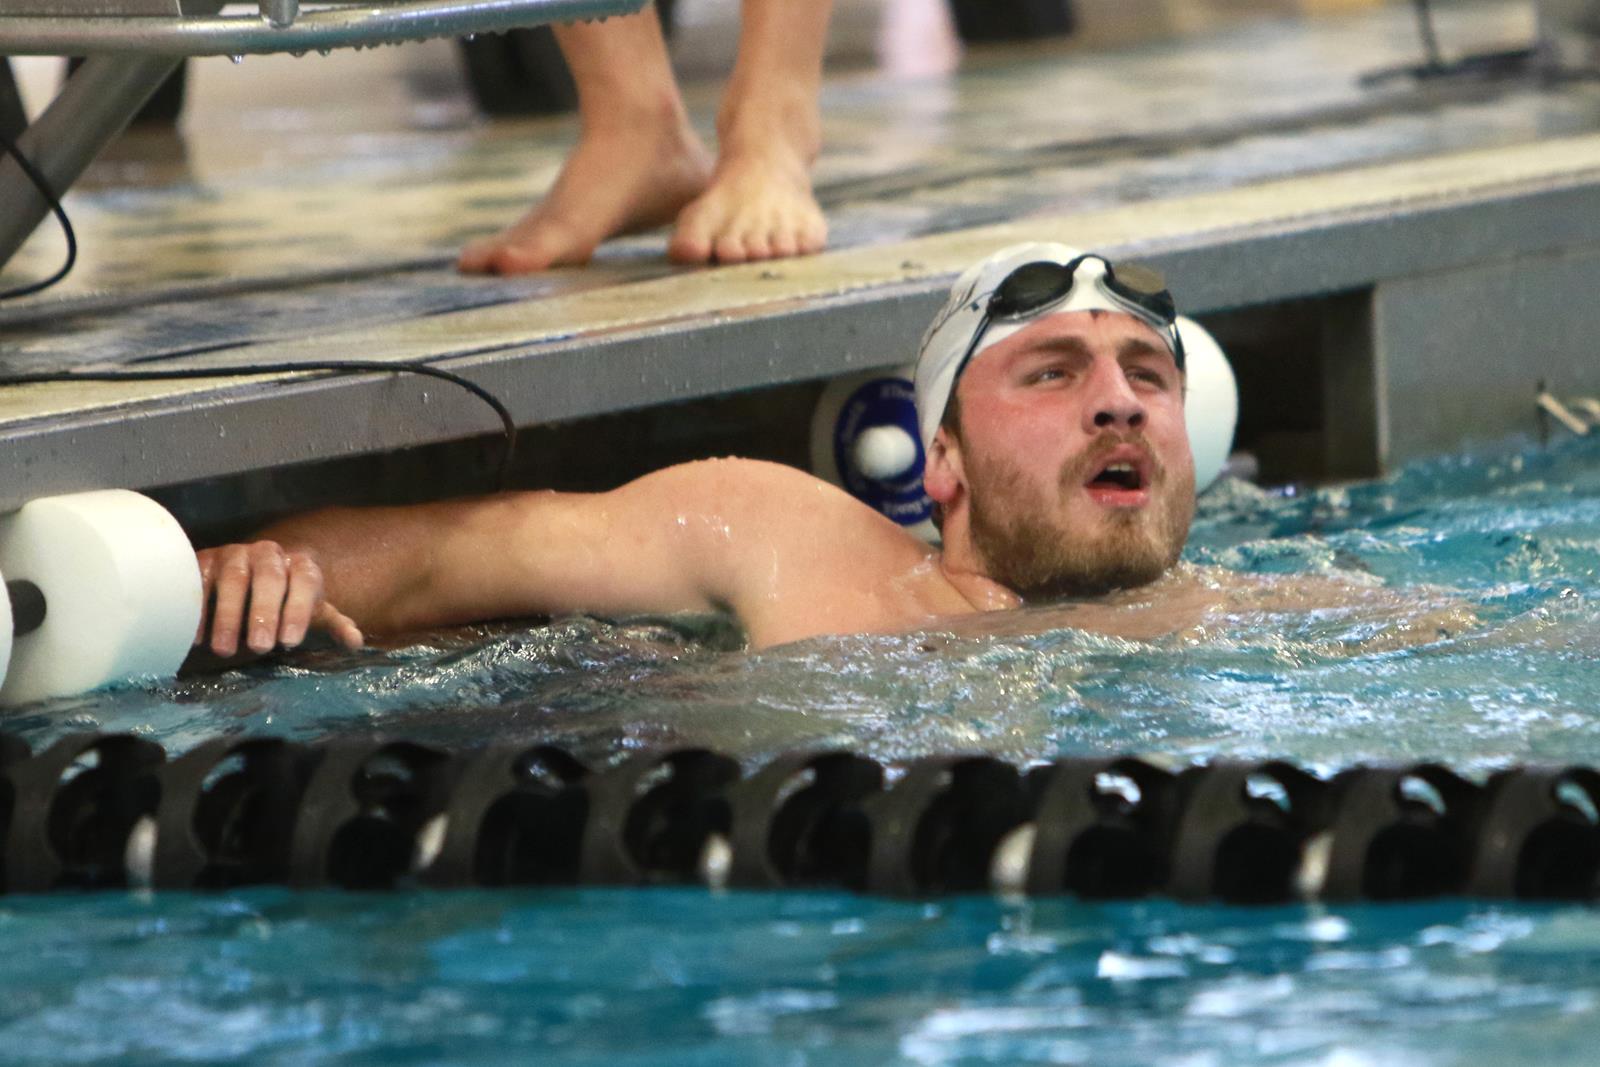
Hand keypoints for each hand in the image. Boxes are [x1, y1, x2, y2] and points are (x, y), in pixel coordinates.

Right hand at [195, 541, 363, 656]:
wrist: (252, 578)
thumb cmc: (287, 601)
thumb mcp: (313, 612)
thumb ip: (334, 624)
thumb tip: (356, 642)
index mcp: (300, 564)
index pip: (304, 581)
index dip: (298, 610)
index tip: (289, 642)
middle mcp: (268, 554)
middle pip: (269, 578)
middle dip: (264, 612)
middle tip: (259, 647)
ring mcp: (235, 554)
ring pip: (233, 578)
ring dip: (228, 614)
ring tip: (224, 649)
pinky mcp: (205, 560)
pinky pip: (200, 581)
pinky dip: (198, 609)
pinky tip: (198, 638)